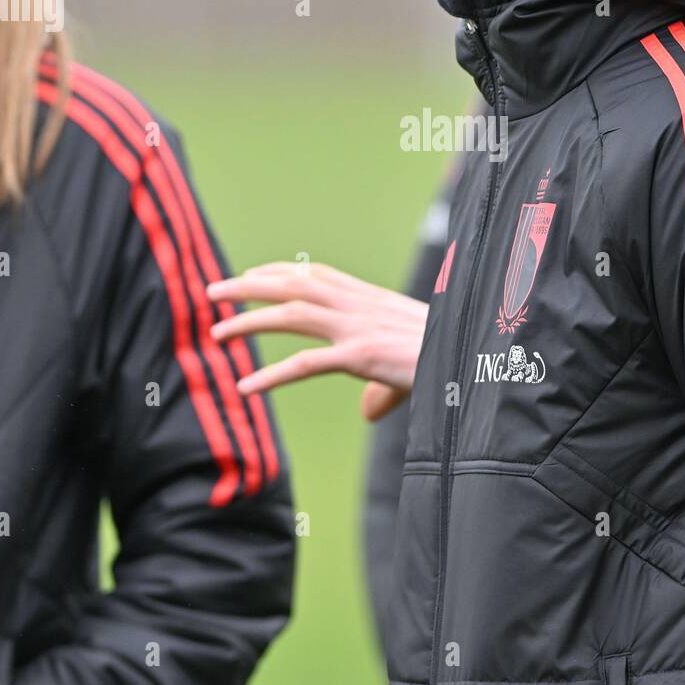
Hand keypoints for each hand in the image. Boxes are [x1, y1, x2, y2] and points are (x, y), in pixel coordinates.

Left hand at [207, 262, 426, 419]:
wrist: (472, 355)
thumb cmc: (446, 355)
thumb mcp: (407, 363)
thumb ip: (379, 386)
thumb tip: (367, 412)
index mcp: (370, 299)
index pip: (315, 274)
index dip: (280, 271)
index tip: (250, 274)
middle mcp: (358, 306)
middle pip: (294, 285)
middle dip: (249, 286)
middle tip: (212, 291)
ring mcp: (357, 328)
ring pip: (292, 314)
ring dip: (249, 321)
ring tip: (216, 332)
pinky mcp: (360, 356)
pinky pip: (306, 364)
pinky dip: (272, 374)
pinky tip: (245, 387)